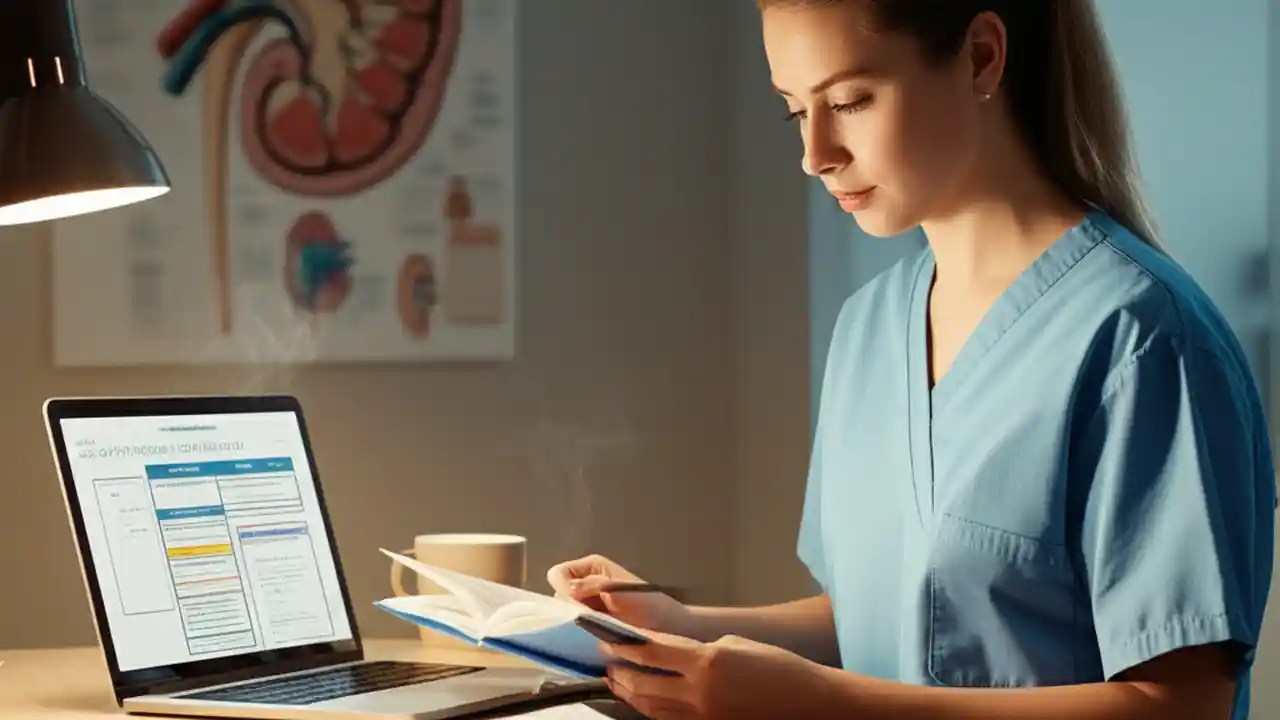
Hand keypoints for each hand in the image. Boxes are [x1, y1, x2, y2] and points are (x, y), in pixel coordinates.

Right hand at [546, 554, 688, 632]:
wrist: (671, 629)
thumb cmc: (651, 605)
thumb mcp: (623, 590)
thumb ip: (595, 585)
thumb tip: (568, 588)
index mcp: (591, 567)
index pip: (557, 574)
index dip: (563, 589)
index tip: (578, 605)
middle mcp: (584, 583)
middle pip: (557, 595)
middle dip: (567, 609)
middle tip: (588, 622)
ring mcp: (586, 605)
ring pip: (563, 613)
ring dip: (573, 623)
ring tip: (592, 633)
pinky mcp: (589, 624)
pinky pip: (571, 628)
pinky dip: (576, 634)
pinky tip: (591, 641)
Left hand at [601, 630, 839, 719]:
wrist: (806, 702)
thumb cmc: (778, 667)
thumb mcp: (736, 643)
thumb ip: (699, 647)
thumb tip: (673, 652)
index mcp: (706, 661)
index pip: (652, 650)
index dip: (626, 644)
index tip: (608, 637)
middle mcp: (699, 691)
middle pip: (643, 682)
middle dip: (620, 669)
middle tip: (605, 657)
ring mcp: (702, 715)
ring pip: (651, 705)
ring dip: (629, 692)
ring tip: (616, 679)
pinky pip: (668, 719)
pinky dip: (650, 708)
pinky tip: (643, 700)